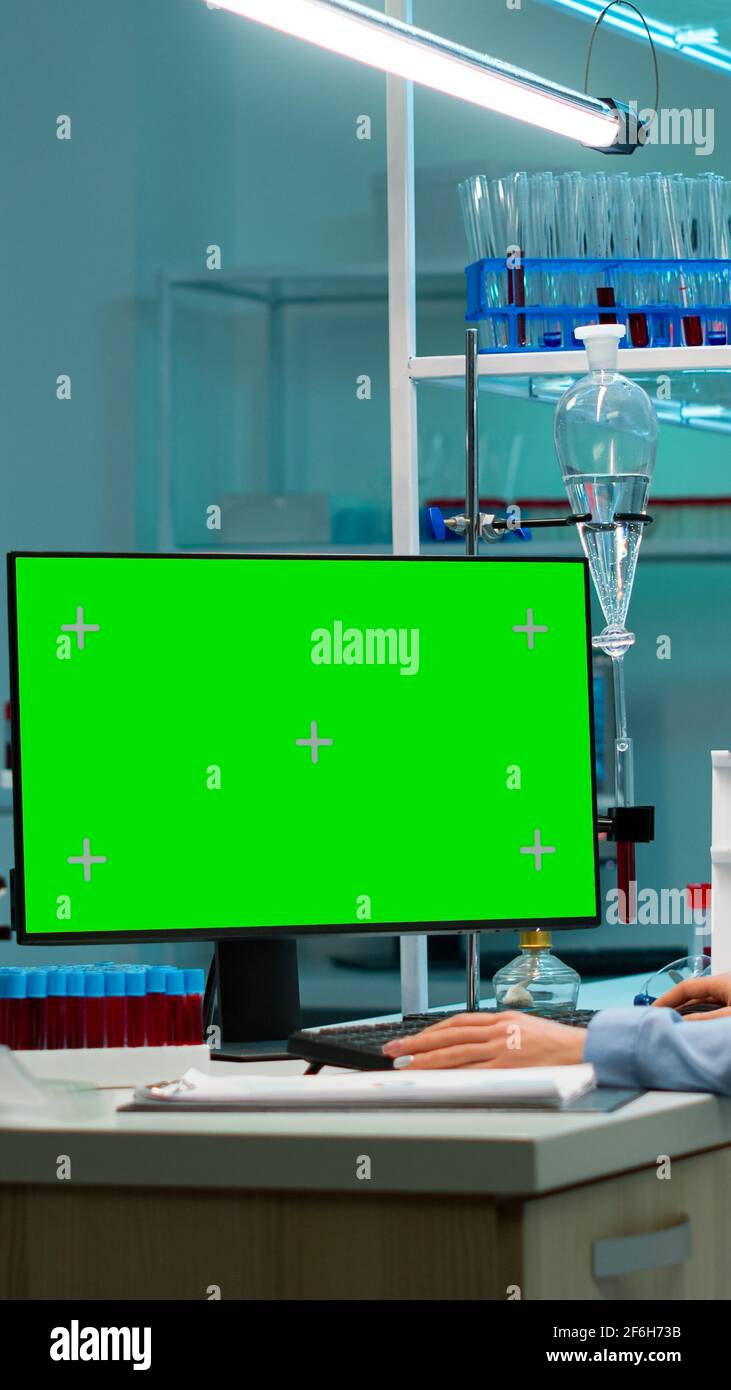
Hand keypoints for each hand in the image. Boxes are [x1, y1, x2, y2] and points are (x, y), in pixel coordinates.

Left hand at [382, 1011, 585, 1068]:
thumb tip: (475, 1042)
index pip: (457, 1023)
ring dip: (427, 1060)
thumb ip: (499, 1031)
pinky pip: (473, 1072)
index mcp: (500, 1019)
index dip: (431, 1031)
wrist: (583, 1051)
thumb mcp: (525, 1026)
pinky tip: (437, 1081)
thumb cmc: (557, 1043)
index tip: (414, 1039)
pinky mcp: (508, 1068)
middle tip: (395, 1050)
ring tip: (406, 1065)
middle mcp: (497, 1031)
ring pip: (454, 1053)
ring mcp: (501, 1049)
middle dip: (418, 1043)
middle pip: (448, 1036)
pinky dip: (452, 1076)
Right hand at [653, 971, 730, 1020]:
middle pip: (696, 995)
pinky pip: (717, 1008)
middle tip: (663, 1021)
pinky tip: (698, 1027)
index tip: (653, 1008)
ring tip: (677, 1027)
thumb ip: (704, 1019)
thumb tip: (681, 1022)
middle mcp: (726, 984)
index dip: (668, 997)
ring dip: (692, 1014)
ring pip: (707, 1003)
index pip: (687, 986)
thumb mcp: (728, 1018)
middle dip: (678, 1007)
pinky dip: (705, 1017)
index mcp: (723, 981)